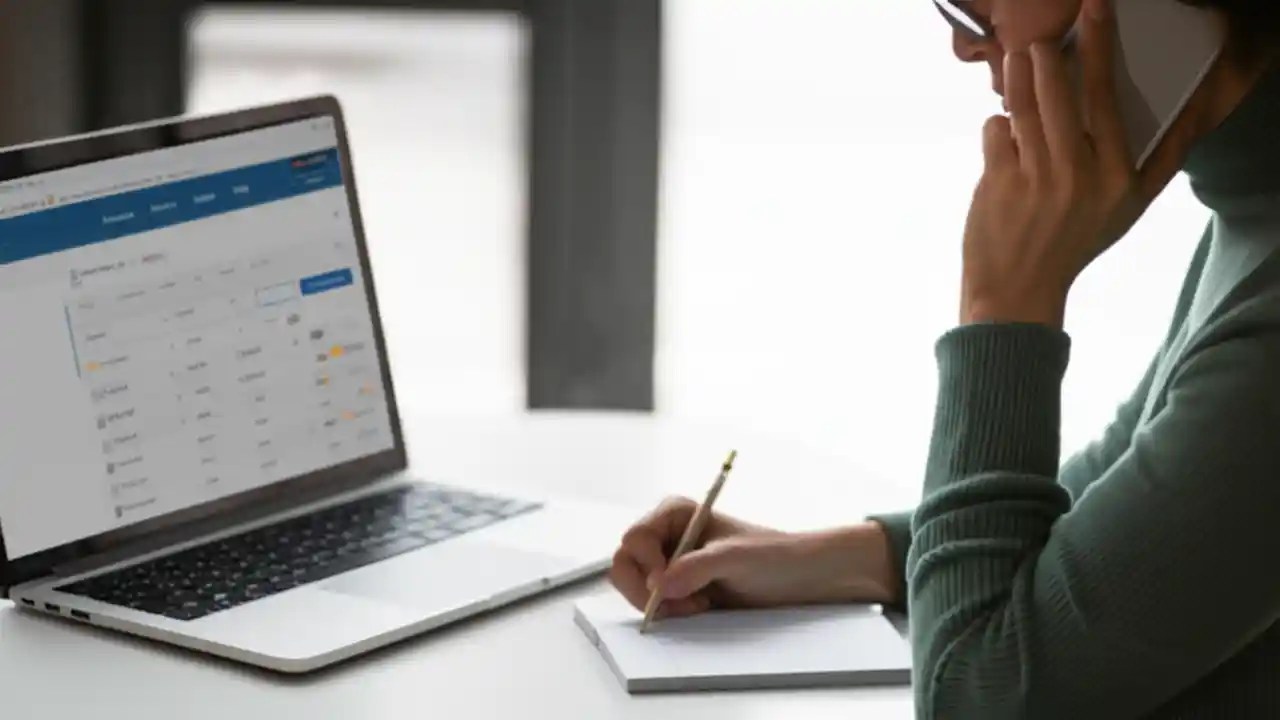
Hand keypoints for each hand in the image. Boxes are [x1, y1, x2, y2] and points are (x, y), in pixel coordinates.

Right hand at [608, 497, 899, 618]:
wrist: (805, 579)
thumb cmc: (777, 556)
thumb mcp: (736, 558)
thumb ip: (696, 567)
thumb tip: (661, 585)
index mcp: (675, 513)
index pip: (634, 538)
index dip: (646, 564)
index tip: (666, 584)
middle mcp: (667, 535)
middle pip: (625, 564)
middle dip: (645, 589)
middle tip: (677, 604)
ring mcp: (671, 563)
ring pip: (635, 587)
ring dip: (658, 604)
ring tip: (696, 606)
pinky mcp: (680, 589)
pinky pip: (653, 604)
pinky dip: (668, 613)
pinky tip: (699, 610)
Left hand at [960, 0, 1175, 325]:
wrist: (1019, 289)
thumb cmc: (1076, 242)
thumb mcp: (1131, 207)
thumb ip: (1162, 159)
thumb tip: (1192, 111)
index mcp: (1115, 175)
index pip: (1106, 96)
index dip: (1100, 47)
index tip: (1095, 10)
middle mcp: (1076, 174)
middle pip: (1059, 91)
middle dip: (1046, 57)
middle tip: (1041, 43)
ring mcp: (1033, 179)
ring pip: (1022, 104)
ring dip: (1018, 77)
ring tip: (1020, 62)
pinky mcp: (995, 183)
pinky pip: (994, 131)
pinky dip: (997, 125)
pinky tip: (1005, 133)